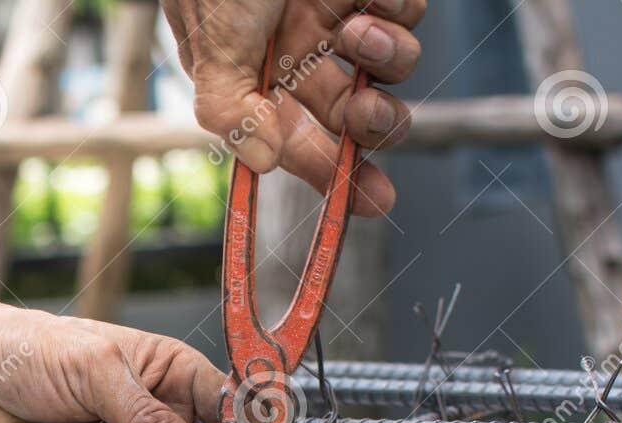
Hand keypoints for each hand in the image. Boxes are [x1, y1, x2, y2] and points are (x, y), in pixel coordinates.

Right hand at [162, 0, 424, 215]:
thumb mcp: (214, 46)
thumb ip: (231, 111)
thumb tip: (263, 162)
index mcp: (257, 78)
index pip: (301, 144)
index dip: (337, 179)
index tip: (371, 204)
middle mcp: (301, 51)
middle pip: (358, 119)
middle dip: (375, 128)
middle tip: (370, 118)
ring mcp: (340, 12)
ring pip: (393, 70)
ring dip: (386, 61)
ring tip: (355, 30)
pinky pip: (407, 13)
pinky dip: (395, 8)